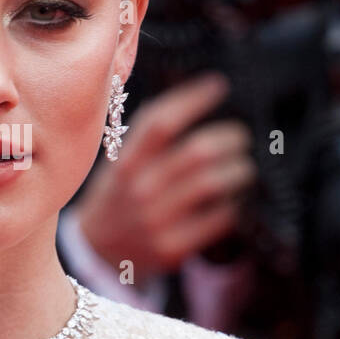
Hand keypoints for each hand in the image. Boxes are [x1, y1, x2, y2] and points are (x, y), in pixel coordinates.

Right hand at [76, 73, 254, 285]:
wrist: (96, 253)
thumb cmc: (118, 196)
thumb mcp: (120, 163)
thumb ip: (149, 138)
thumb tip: (196, 98)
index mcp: (125, 162)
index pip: (160, 123)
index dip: (193, 99)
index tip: (218, 86)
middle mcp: (139, 189)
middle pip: (197, 152)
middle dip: (230, 138)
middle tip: (241, 137)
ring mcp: (155, 220)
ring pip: (212, 183)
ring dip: (238, 170)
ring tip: (243, 166)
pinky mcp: (172, 248)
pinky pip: (218, 219)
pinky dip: (234, 204)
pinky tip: (235, 198)